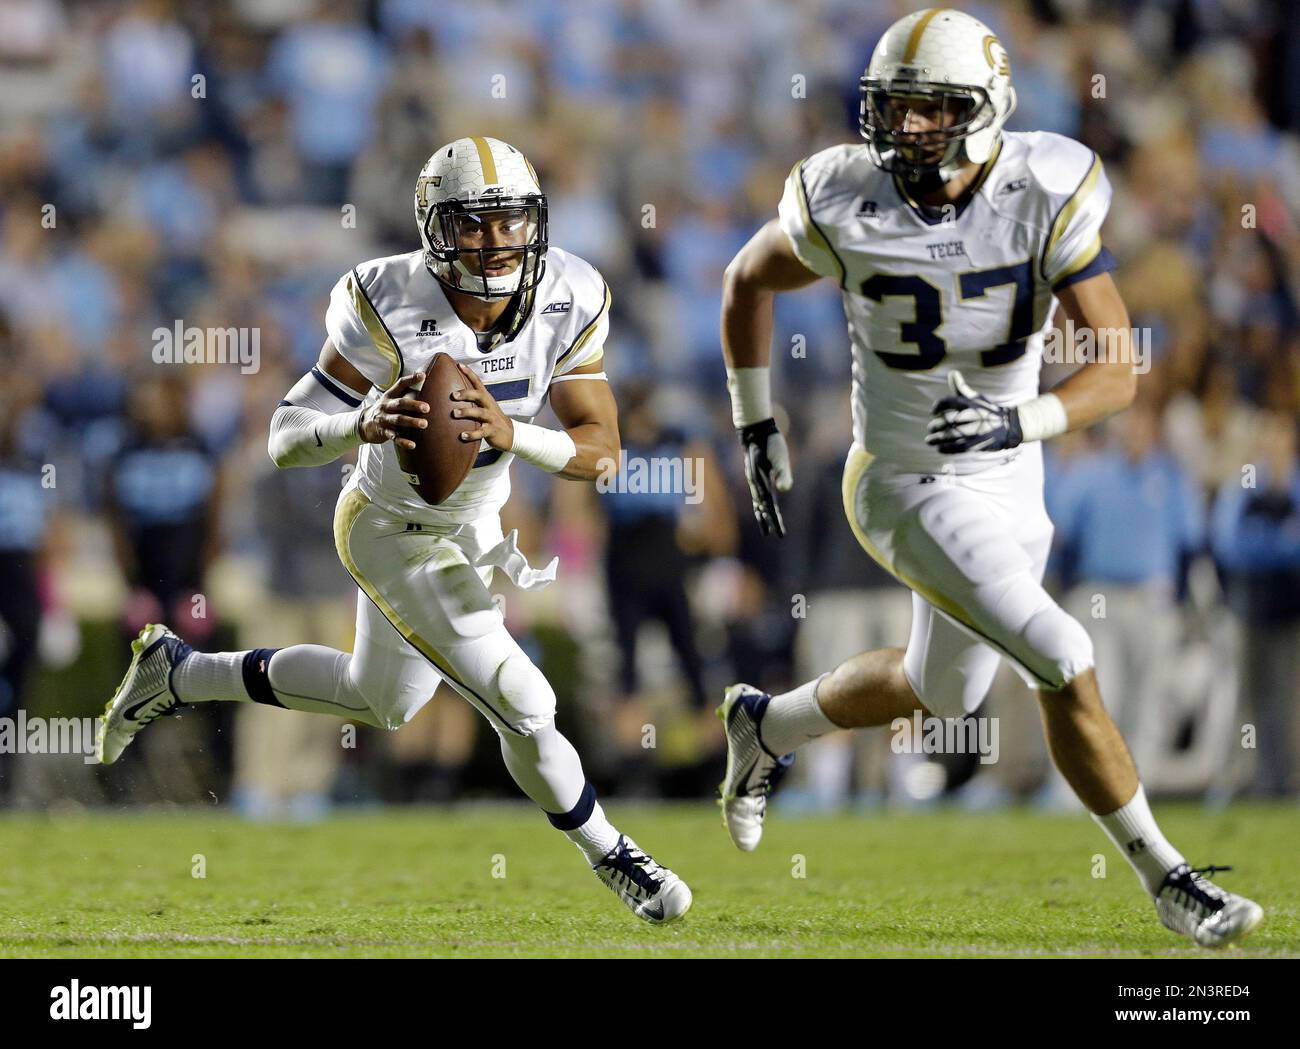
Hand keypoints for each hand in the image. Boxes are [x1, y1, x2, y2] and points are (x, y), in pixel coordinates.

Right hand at [359, 372, 428, 450]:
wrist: (363, 424)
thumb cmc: (384, 409)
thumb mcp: (390, 399)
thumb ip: (404, 391)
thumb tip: (422, 378)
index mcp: (389, 396)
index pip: (400, 384)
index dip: (411, 379)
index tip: (423, 375)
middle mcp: (386, 406)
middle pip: (400, 404)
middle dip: (413, 405)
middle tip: (427, 407)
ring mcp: (384, 419)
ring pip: (398, 420)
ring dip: (411, 422)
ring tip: (424, 424)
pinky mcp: (383, 432)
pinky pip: (394, 437)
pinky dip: (403, 441)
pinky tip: (413, 445)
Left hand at [451, 363, 514, 450]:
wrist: (511, 434)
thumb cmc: (492, 420)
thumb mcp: (485, 407)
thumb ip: (472, 401)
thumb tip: (452, 395)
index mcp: (486, 399)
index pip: (478, 383)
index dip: (469, 373)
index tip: (459, 365)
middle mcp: (489, 406)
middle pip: (479, 395)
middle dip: (466, 393)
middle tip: (453, 395)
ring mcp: (492, 418)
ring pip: (480, 412)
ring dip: (467, 412)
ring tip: (454, 413)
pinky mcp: (493, 431)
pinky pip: (482, 431)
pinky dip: (472, 434)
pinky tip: (462, 435)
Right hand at [739, 417, 792, 536]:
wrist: (755, 431)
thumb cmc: (770, 442)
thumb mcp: (780, 457)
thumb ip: (783, 473)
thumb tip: (784, 489)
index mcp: (760, 481)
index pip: (768, 505)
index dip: (774, 519)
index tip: (778, 532)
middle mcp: (755, 484)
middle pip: (762, 507)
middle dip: (769, 521)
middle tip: (778, 535)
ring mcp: (754, 481)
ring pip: (758, 503)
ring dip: (763, 516)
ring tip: (766, 530)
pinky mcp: (756, 476)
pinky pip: (757, 495)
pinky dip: (760, 505)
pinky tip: (762, 509)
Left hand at [925, 370, 1022, 453]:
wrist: (1010, 425)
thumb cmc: (988, 410)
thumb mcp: (976, 398)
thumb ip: (961, 388)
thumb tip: (952, 372)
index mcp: (972, 403)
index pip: (950, 401)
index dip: (938, 406)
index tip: (933, 412)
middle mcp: (974, 415)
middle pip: (950, 419)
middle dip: (937, 425)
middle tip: (930, 428)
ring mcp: (977, 430)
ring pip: (953, 435)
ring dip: (938, 439)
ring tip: (929, 440)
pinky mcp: (979, 443)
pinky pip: (960, 447)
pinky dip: (947, 448)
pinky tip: (939, 448)